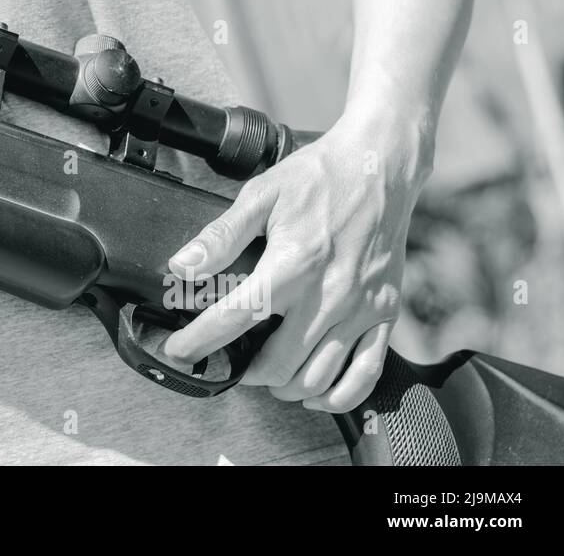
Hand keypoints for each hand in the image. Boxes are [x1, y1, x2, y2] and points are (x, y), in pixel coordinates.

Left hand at [161, 106, 432, 412]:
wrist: (381, 166)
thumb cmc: (318, 177)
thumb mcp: (260, 195)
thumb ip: (220, 237)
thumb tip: (181, 266)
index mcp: (293, 263)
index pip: (236, 316)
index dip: (201, 340)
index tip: (178, 351)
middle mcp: (329, 294)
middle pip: (277, 363)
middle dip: (244, 371)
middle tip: (227, 360)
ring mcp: (361, 309)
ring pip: (316, 378)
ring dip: (283, 386)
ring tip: (264, 374)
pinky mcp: (385, 314)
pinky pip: (364, 375)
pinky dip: (335, 397)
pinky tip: (313, 393)